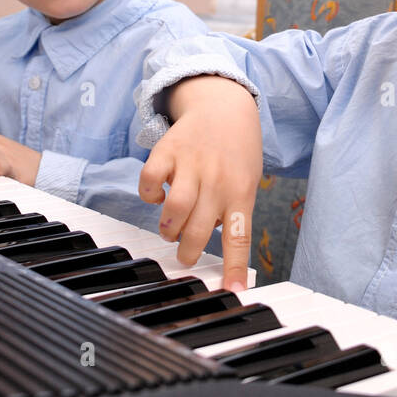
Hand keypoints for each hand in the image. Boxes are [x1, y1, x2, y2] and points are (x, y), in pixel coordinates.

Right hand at [139, 75, 261, 292]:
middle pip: (199, 230)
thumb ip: (234, 213)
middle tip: (184, 253)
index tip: (233, 292)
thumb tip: (218, 251)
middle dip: (187, 252)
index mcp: (241, 192)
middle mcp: (216, 180)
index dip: (235, 267)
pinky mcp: (168, 150)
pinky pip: (149, 180)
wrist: (224, 104)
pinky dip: (148, 195)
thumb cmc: (237, 151)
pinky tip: (156, 195)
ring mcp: (191, 164)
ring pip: (174, 210)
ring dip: (168, 229)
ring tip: (171, 229)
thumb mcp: (248, 181)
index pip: (239, 237)